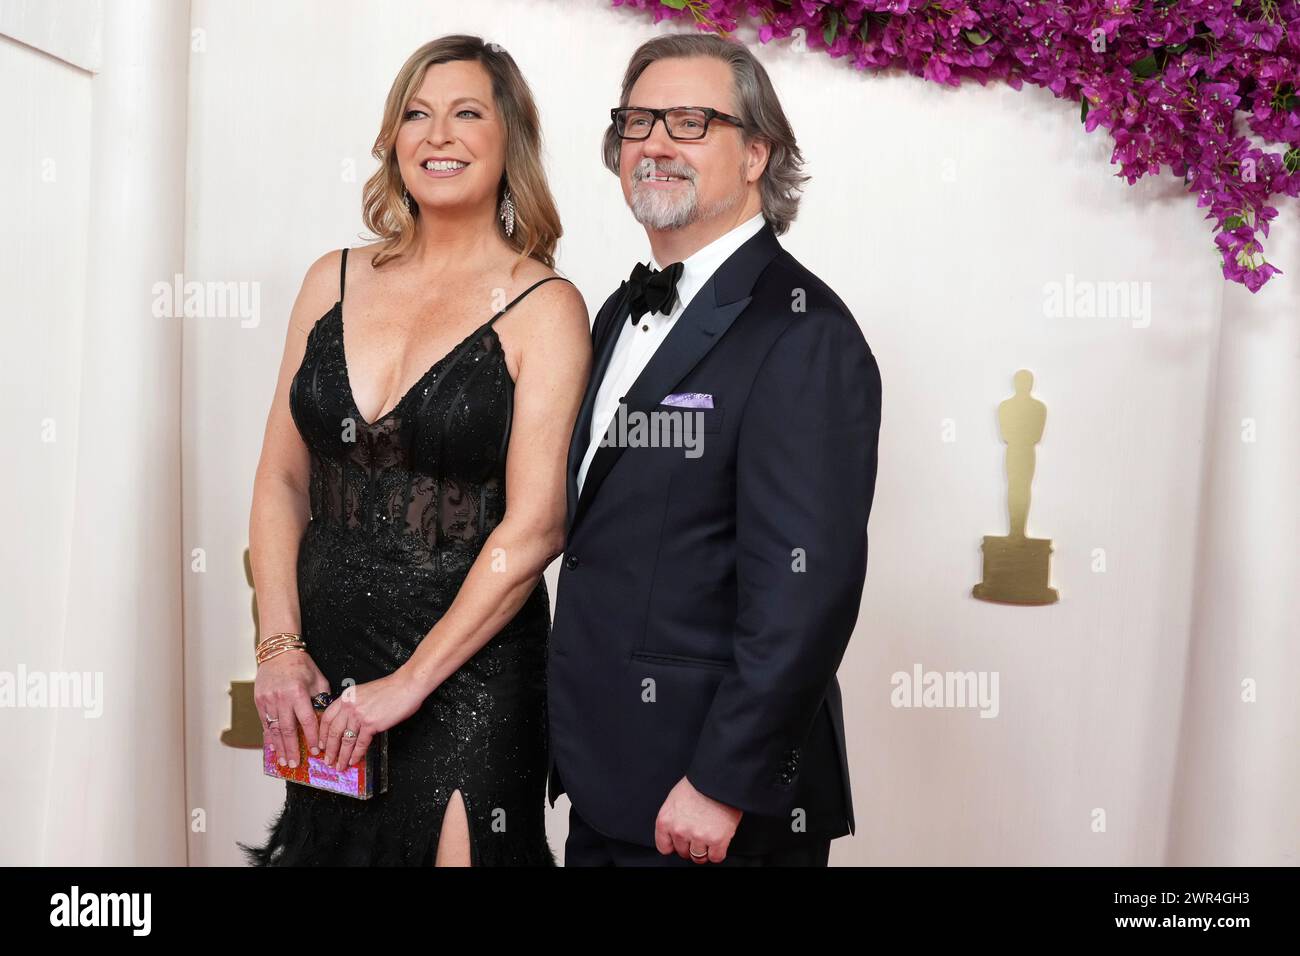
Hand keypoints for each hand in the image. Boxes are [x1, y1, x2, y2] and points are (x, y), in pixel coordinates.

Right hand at [254, 649, 329, 768]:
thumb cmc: (302, 665)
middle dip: (292, 749)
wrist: (278, 652)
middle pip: (288, 730)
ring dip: (279, 747)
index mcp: (299, 693)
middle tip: (295, 764)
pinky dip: (269, 736)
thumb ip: (322, 699)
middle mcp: (282, 698)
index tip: (315, 751)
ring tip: (283, 760)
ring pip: (274, 729)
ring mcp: (268, 700)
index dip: (312, 738)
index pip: (307, 721)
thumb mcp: (318, 680)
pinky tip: (273, 746)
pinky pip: (264, 722)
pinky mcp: (259, 700)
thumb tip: (325, 719)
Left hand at [319, 669, 426, 769]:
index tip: (321, 744)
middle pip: (333, 731)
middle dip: (330, 749)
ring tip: (339, 765)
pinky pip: (360, 743)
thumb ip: (355, 705)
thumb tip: (350, 723)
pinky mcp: (371, 723)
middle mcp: (349, 705)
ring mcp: (359, 715)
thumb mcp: (365, 692)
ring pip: (345, 740)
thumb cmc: (391, 688)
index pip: (327, 717)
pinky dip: (356, 754)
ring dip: (341, 756)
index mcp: (346, 697)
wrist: (406, 685)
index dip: (322, 734)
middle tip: (327, 760)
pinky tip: (353, 760)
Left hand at [654, 775, 742, 863]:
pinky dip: (718, 851)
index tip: (681, 842)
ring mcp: (698, 836)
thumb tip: (674, 832)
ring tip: (710, 836)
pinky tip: (719, 840)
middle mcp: (679, 831)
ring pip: (699, 857)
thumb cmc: (698, 783)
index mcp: (665, 820)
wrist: (719, 777)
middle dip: (691, 846)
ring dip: (705, 849)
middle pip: (683, 852)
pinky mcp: (717, 840)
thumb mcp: (674, 799)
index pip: (664, 847)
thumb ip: (673, 818)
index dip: (674, 845)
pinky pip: (716, 857)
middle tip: (699, 834)